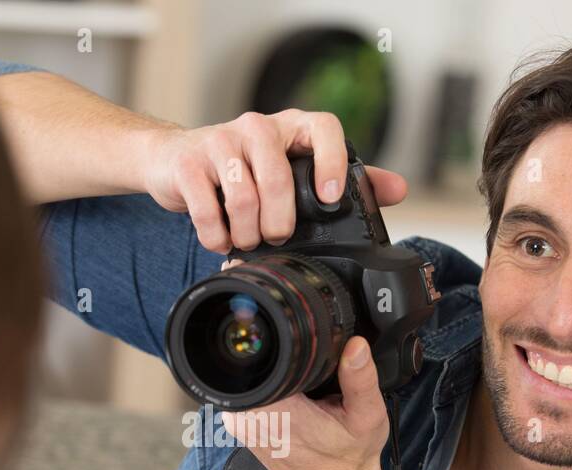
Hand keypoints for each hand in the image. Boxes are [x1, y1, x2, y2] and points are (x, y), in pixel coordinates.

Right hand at [141, 110, 407, 253]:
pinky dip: (217, 236)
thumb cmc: (244, 169)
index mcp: (290, 126)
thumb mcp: (293, 168)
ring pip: (244, 198)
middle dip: (281, 221)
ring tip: (247, 241)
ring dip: (248, 234)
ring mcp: (219, 141)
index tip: (330, 199)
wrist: (174, 160)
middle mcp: (256, 126)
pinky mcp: (188, 163)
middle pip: (279, 178)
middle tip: (277, 236)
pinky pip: (209, 210)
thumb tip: (398, 190)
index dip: (332, 162)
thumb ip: (345, 178)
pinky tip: (220, 240)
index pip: (323, 127)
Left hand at [220, 335, 390, 469]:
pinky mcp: (239, 426)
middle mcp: (248, 417)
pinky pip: (252, 392)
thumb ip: (360, 379)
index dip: (288, 346)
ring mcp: (238, 423)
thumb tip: (355, 345)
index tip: (311, 356)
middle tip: (316, 387)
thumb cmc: (348, 464)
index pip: (264, 356)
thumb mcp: (367, 417)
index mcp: (275, 411)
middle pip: (258, 363)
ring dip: (280, 378)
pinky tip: (296, 406)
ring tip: (308, 398)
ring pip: (254, 376)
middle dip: (287, 363)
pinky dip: (274, 392)